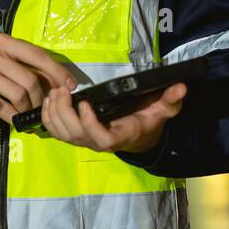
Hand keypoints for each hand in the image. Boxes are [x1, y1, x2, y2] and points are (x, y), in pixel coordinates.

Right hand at [0, 33, 77, 124]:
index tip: (70, 85)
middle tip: (42, 106)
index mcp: (2, 42)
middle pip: (31, 80)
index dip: (57, 72)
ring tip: (26, 113)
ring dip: (27, 108)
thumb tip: (47, 78)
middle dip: (41, 98)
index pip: (38, 55)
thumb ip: (16, 60)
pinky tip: (15, 120)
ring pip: (19, 95)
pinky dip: (13, 117)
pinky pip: (2, 107)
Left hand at [40, 83, 186, 154]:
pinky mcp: (76, 136)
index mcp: (120, 136)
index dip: (90, 124)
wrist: (138, 135)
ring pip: (63, 135)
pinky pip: (56, 133)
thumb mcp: (163, 110)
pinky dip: (47, 118)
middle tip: (63, 91)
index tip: (85, 103)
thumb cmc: (148, 119)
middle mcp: (99, 142)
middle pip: (76, 136)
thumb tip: (181, 87)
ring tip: (56, 92)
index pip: (102, 138)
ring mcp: (86, 141)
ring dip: (54, 114)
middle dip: (64, 114)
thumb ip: (171, 100)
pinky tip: (48, 100)